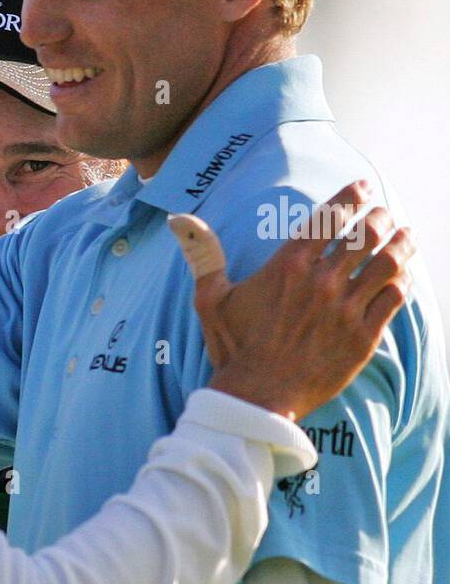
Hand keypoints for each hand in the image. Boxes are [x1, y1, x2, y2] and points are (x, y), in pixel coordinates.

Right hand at [169, 181, 411, 421]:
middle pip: (365, 234)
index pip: (330, 217)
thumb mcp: (210, 299)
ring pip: (387, 262)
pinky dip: (401, 282)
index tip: (364, 187)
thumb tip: (179, 220)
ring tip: (406, 236)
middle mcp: (321, 282)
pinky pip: (393, 299)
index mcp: (289, 266)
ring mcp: (345, 309)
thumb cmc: (235, 347)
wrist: (258, 396)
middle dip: (380, 217)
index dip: (352, 195)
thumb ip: (203, 255)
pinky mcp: (363, 336)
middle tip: (384, 214)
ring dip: (401, 244)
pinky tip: (402, 277)